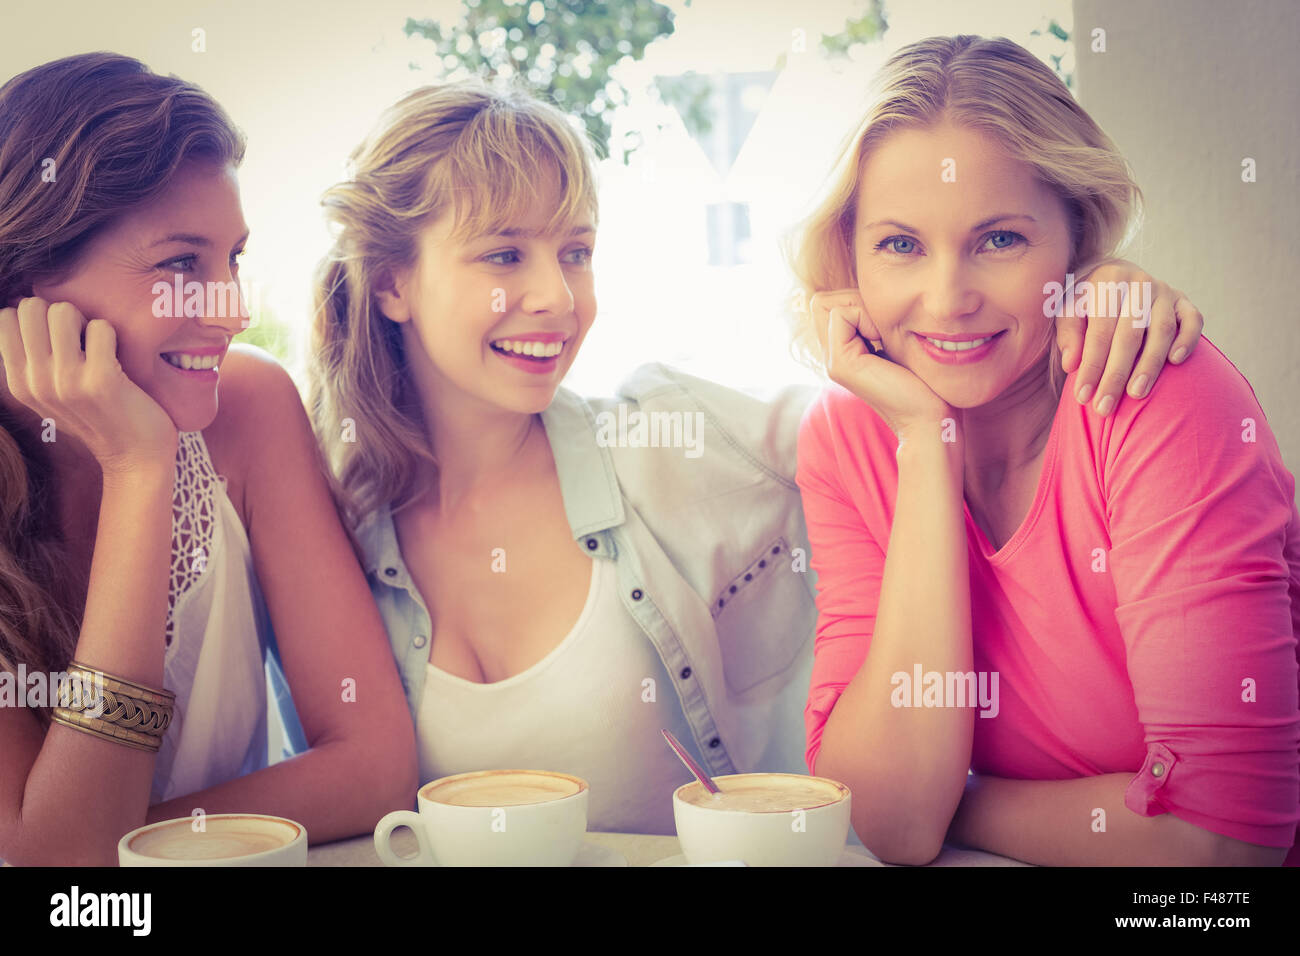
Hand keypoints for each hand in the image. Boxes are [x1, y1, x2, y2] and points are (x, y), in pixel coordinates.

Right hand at [0, 297, 177, 475]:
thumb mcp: (50, 395)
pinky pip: (100, 327)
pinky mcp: (101, 381)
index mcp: (20, 383)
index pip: (5, 318)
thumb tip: (21, 309)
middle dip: (59, 312)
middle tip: (80, 338)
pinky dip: (111, 335)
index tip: (56, 337)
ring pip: (61, 311)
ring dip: (85, 321)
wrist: (136, 456)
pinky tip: (116, 358)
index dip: (36, 316)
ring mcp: (67, 382)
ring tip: (96, 346)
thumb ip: (33, 361)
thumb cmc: (98, 417)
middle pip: (30, 307)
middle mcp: (37, 382)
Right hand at [813, 289, 953, 443]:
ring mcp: (832, 361)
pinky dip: (865, 317)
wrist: (929, 415)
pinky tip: (882, 341)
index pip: (828, 303)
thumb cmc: (924, 380)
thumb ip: (876, 321)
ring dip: (860, 308)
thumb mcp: (895, 340)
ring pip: (826, 304)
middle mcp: (831, 356)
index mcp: (842, 351)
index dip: (855, 301)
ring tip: (882, 335)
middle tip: (881, 326)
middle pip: (822, 301)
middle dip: (853, 300)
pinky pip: (841, 314)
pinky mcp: (840, 364)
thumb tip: (871, 291)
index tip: (883, 325)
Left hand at [1058, 259, 1203, 415]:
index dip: (1091, 367)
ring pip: (1162, 330)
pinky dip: (1187, 339)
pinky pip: (1193, 320)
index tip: (1083, 397)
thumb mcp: (1068, 311)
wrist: (1115, 277)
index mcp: (1107, 282)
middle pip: (1129, 335)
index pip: (1099, 332)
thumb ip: (1068, 335)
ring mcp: (1165, 291)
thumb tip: (1071, 365)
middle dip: (1116, 374)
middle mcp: (1139, 283)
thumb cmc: (1087, 302)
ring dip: (1150, 364)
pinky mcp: (1184, 300)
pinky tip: (1176, 361)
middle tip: (1105, 406)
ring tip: (1136, 394)